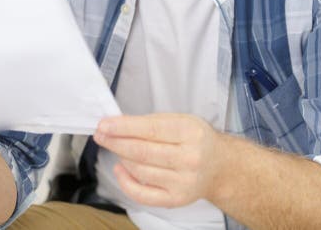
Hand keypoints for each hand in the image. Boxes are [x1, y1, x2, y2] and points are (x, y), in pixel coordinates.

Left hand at [93, 113, 226, 207]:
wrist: (219, 166)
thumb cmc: (196, 140)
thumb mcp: (181, 120)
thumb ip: (151, 122)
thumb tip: (117, 125)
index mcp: (191, 133)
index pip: (150, 130)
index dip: (123, 127)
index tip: (104, 124)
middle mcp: (189, 159)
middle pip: (142, 152)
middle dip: (116, 142)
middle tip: (101, 135)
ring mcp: (183, 182)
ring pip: (140, 171)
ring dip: (121, 158)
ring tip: (115, 147)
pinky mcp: (176, 199)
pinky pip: (143, 194)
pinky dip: (126, 182)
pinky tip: (120, 169)